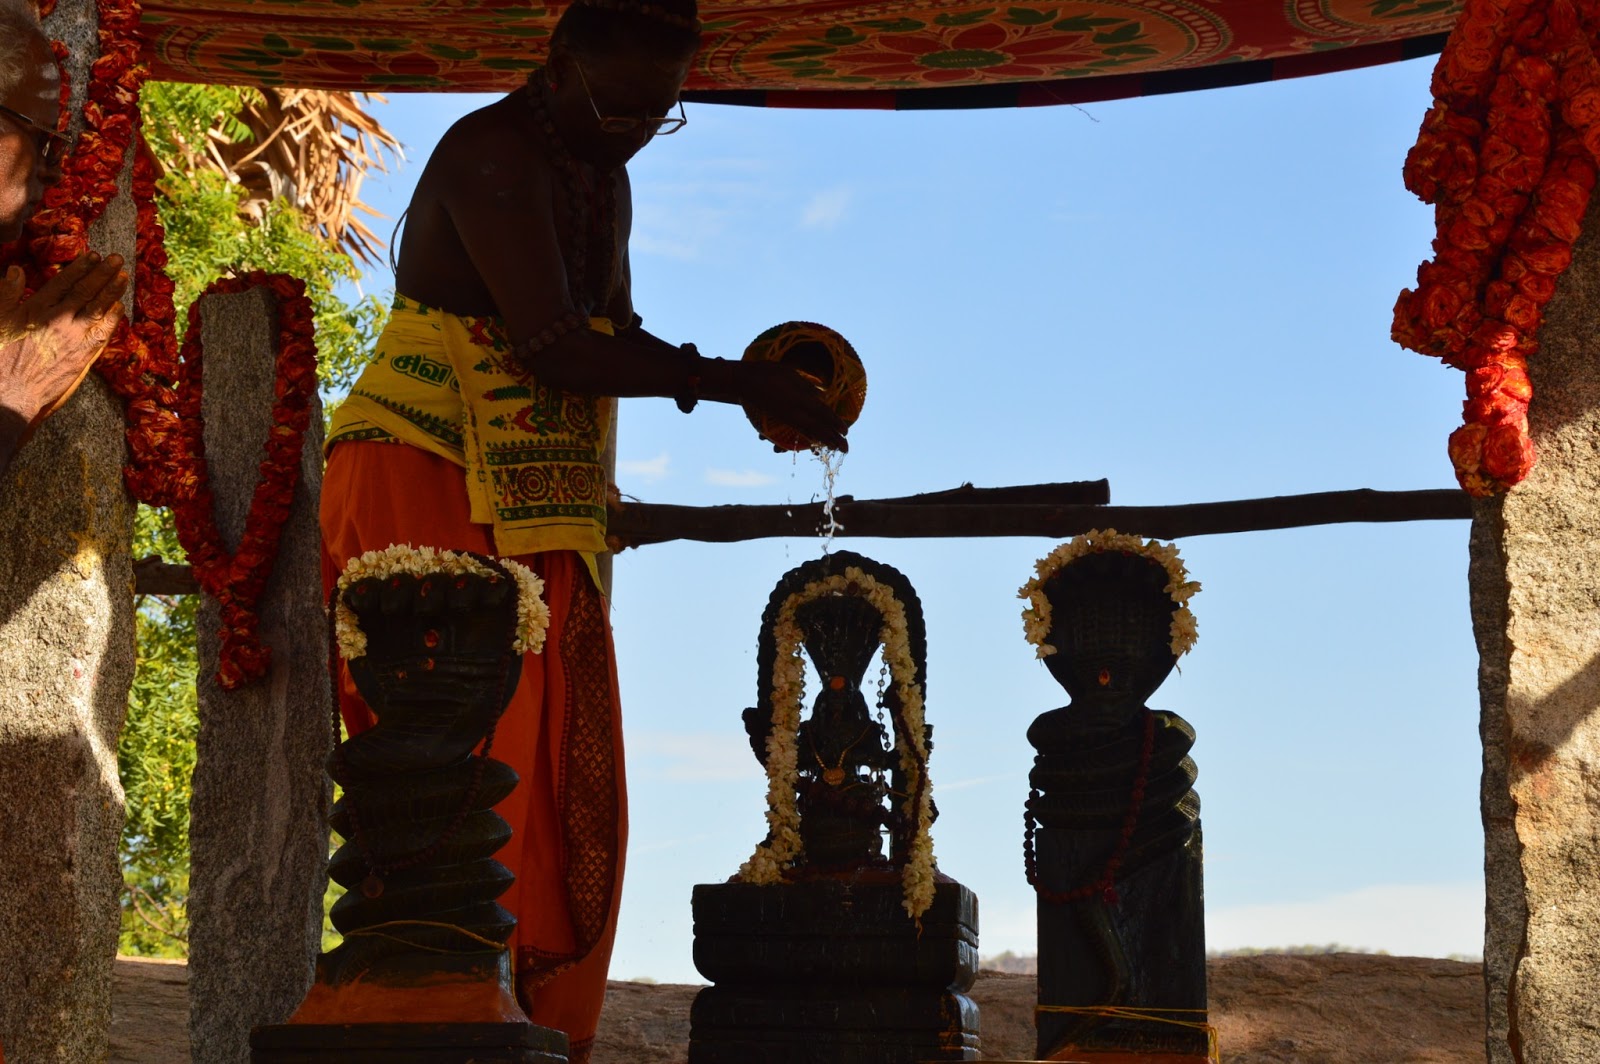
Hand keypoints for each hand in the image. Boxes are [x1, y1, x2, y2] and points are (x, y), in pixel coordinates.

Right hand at [0, 253, 127, 432]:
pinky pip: (104, 332)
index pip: (64, 282)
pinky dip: (113, 318)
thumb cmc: (1, 356)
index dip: (81, 267)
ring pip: (99, 308)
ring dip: (113, 291)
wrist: (12, 392)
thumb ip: (7, 293)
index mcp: (37, 308)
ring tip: (124, 276)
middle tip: (117, 259)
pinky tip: (120, 308)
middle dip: (103, 273)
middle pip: (86, 291)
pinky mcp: (84, 355)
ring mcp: (74, 337)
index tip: (94, 256)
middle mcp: (59, 319)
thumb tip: (16, 270)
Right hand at [736, 359, 849, 452]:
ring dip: (823, 440)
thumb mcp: (793, 375)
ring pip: (810, 431)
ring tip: (833, 448)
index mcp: (802, 398)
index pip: (824, 413)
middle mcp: (797, 410)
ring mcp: (788, 416)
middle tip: (846, 449)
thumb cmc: (769, 372)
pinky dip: (808, 436)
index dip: (836, 424)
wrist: (746, 381)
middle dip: (834, 439)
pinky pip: (797, 429)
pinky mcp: (780, 418)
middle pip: (819, 427)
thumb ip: (808, 387)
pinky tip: (813, 441)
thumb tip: (822, 397)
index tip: (846, 433)